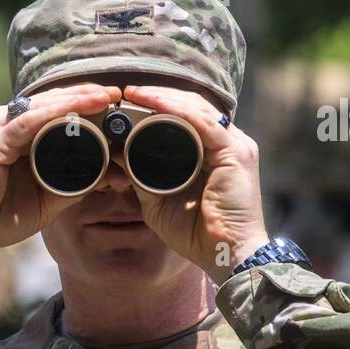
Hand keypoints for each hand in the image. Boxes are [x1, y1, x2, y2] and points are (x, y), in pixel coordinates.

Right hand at [0, 83, 122, 249]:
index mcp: (15, 134)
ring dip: (77, 99)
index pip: (54, 112)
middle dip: (86, 96)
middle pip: (52, 102)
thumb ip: (70, 184)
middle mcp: (4, 123)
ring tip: (107, 96)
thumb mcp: (44, 200)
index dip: (84, 106)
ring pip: (44, 106)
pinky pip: (30, 121)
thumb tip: (105, 175)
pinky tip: (81, 107)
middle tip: (119, 93)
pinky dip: (57, 113)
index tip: (115, 107)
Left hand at [122, 85, 268, 281]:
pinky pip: (202, 122)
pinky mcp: (235, 153)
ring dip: (162, 98)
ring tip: (133, 94)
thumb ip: (141, 175)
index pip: (185, 116)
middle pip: (190, 107)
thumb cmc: (196, 234)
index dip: (157, 106)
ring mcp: (234, 145)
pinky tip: (153, 103)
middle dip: (157, 96)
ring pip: (195, 109)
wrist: (227, 256)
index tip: (127, 102)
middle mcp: (226, 143)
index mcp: (212, 152)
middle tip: (126, 93)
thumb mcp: (158, 200)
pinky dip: (175, 110)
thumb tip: (115, 153)